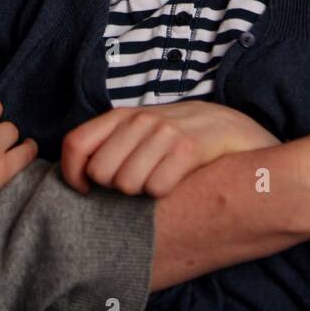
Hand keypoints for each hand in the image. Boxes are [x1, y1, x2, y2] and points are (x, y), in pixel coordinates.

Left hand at [61, 101, 280, 198]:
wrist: (237, 129)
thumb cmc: (183, 139)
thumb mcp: (144, 134)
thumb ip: (112, 146)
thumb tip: (77, 175)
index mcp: (123, 116)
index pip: (75, 144)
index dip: (72, 174)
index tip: (87, 192)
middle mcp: (141, 119)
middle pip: (100, 172)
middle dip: (115, 190)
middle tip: (140, 185)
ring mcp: (165, 131)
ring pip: (127, 184)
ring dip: (143, 194)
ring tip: (162, 181)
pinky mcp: (190, 147)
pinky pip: (158, 187)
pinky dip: (166, 194)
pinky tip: (180, 183)